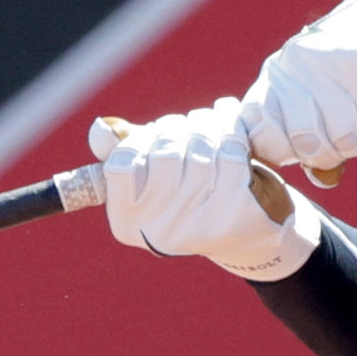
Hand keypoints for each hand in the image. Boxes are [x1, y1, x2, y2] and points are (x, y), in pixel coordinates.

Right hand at [93, 104, 318, 282]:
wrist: (255, 235)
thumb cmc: (197, 197)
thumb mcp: (158, 175)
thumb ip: (128, 149)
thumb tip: (101, 128)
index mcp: (128, 223)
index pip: (122, 165)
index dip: (142, 138)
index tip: (159, 132)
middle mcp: (159, 232)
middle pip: (164, 153)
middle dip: (181, 126)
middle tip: (196, 123)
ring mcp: (199, 225)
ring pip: (200, 148)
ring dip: (209, 123)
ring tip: (215, 121)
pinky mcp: (236, 213)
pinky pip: (230, 152)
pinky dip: (233, 130)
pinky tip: (234, 127)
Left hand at [247, 0, 356, 177]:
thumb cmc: (352, 59)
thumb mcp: (319, 89)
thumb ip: (311, 133)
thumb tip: (323, 178)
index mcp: (278, 73)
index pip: (262, 135)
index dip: (286, 153)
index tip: (306, 149)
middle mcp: (297, 68)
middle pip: (308, 145)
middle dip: (333, 152)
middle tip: (346, 139)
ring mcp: (332, 67)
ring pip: (347, 138)